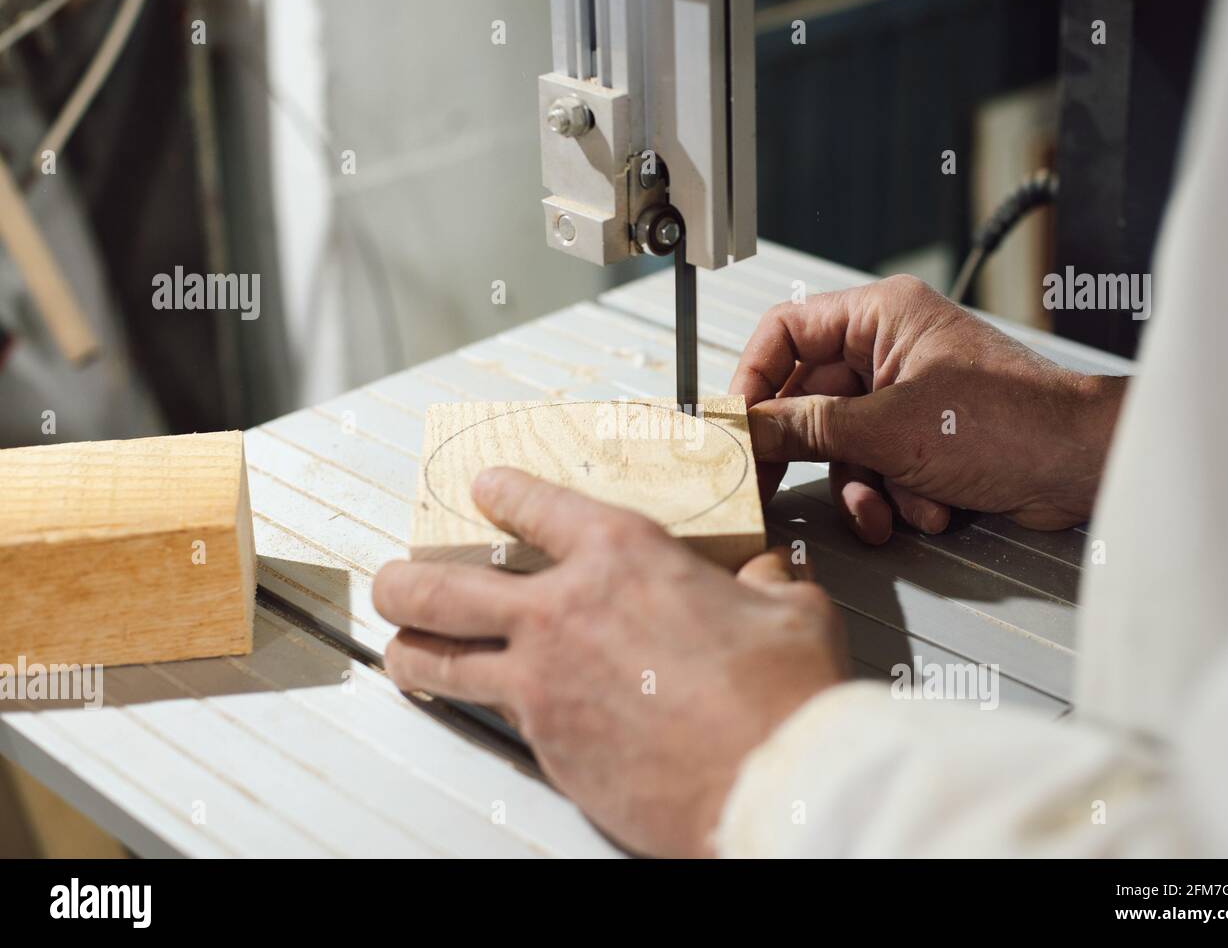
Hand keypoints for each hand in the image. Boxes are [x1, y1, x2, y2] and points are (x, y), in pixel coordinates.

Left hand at [375, 468, 849, 857]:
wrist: (773, 784)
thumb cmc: (782, 696)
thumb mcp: (788, 611)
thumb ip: (762, 584)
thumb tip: (766, 578)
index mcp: (622, 557)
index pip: (535, 505)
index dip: (501, 490)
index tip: (486, 487)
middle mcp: (563, 613)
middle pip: (441, 588)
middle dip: (405, 580)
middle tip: (395, 579)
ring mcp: (542, 686)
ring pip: (438, 661)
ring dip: (411, 650)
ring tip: (402, 651)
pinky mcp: (547, 749)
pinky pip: (498, 720)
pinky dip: (488, 711)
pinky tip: (495, 712)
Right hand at [729, 274, 1125, 541]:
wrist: (1081, 467)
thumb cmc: (1012, 421)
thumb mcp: (890, 428)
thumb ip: (810, 427)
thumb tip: (751, 428)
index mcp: (880, 316)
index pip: (787, 331)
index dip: (754, 376)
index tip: (736, 422)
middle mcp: (890, 349)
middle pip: (811, 398)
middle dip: (814, 452)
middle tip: (771, 482)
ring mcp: (907, 395)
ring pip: (843, 443)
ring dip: (863, 485)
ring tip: (887, 508)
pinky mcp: (924, 437)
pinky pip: (877, 466)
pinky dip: (895, 494)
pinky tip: (926, 507)